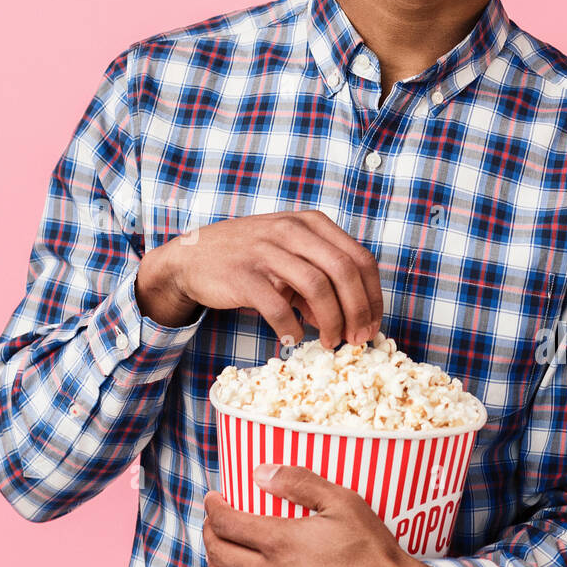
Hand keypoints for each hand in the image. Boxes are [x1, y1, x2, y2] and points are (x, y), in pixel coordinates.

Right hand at [136, 210, 382, 348]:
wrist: (192, 258)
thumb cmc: (252, 260)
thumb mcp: (292, 259)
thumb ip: (323, 283)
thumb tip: (351, 320)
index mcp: (312, 224)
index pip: (360, 259)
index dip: (373, 296)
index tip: (374, 324)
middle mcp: (292, 230)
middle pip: (344, 271)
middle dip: (359, 311)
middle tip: (358, 339)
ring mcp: (266, 249)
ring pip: (317, 287)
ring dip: (331, 321)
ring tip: (331, 342)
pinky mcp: (243, 273)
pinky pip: (278, 306)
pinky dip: (292, 327)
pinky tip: (294, 338)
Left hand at [202, 464, 446, 566]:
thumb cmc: (372, 550)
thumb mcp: (344, 502)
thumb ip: (300, 483)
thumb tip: (261, 473)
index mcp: (280, 541)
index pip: (228, 522)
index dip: (213, 508)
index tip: (213, 499)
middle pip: (220, 554)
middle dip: (209, 534)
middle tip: (214, 523)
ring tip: (220, 557)